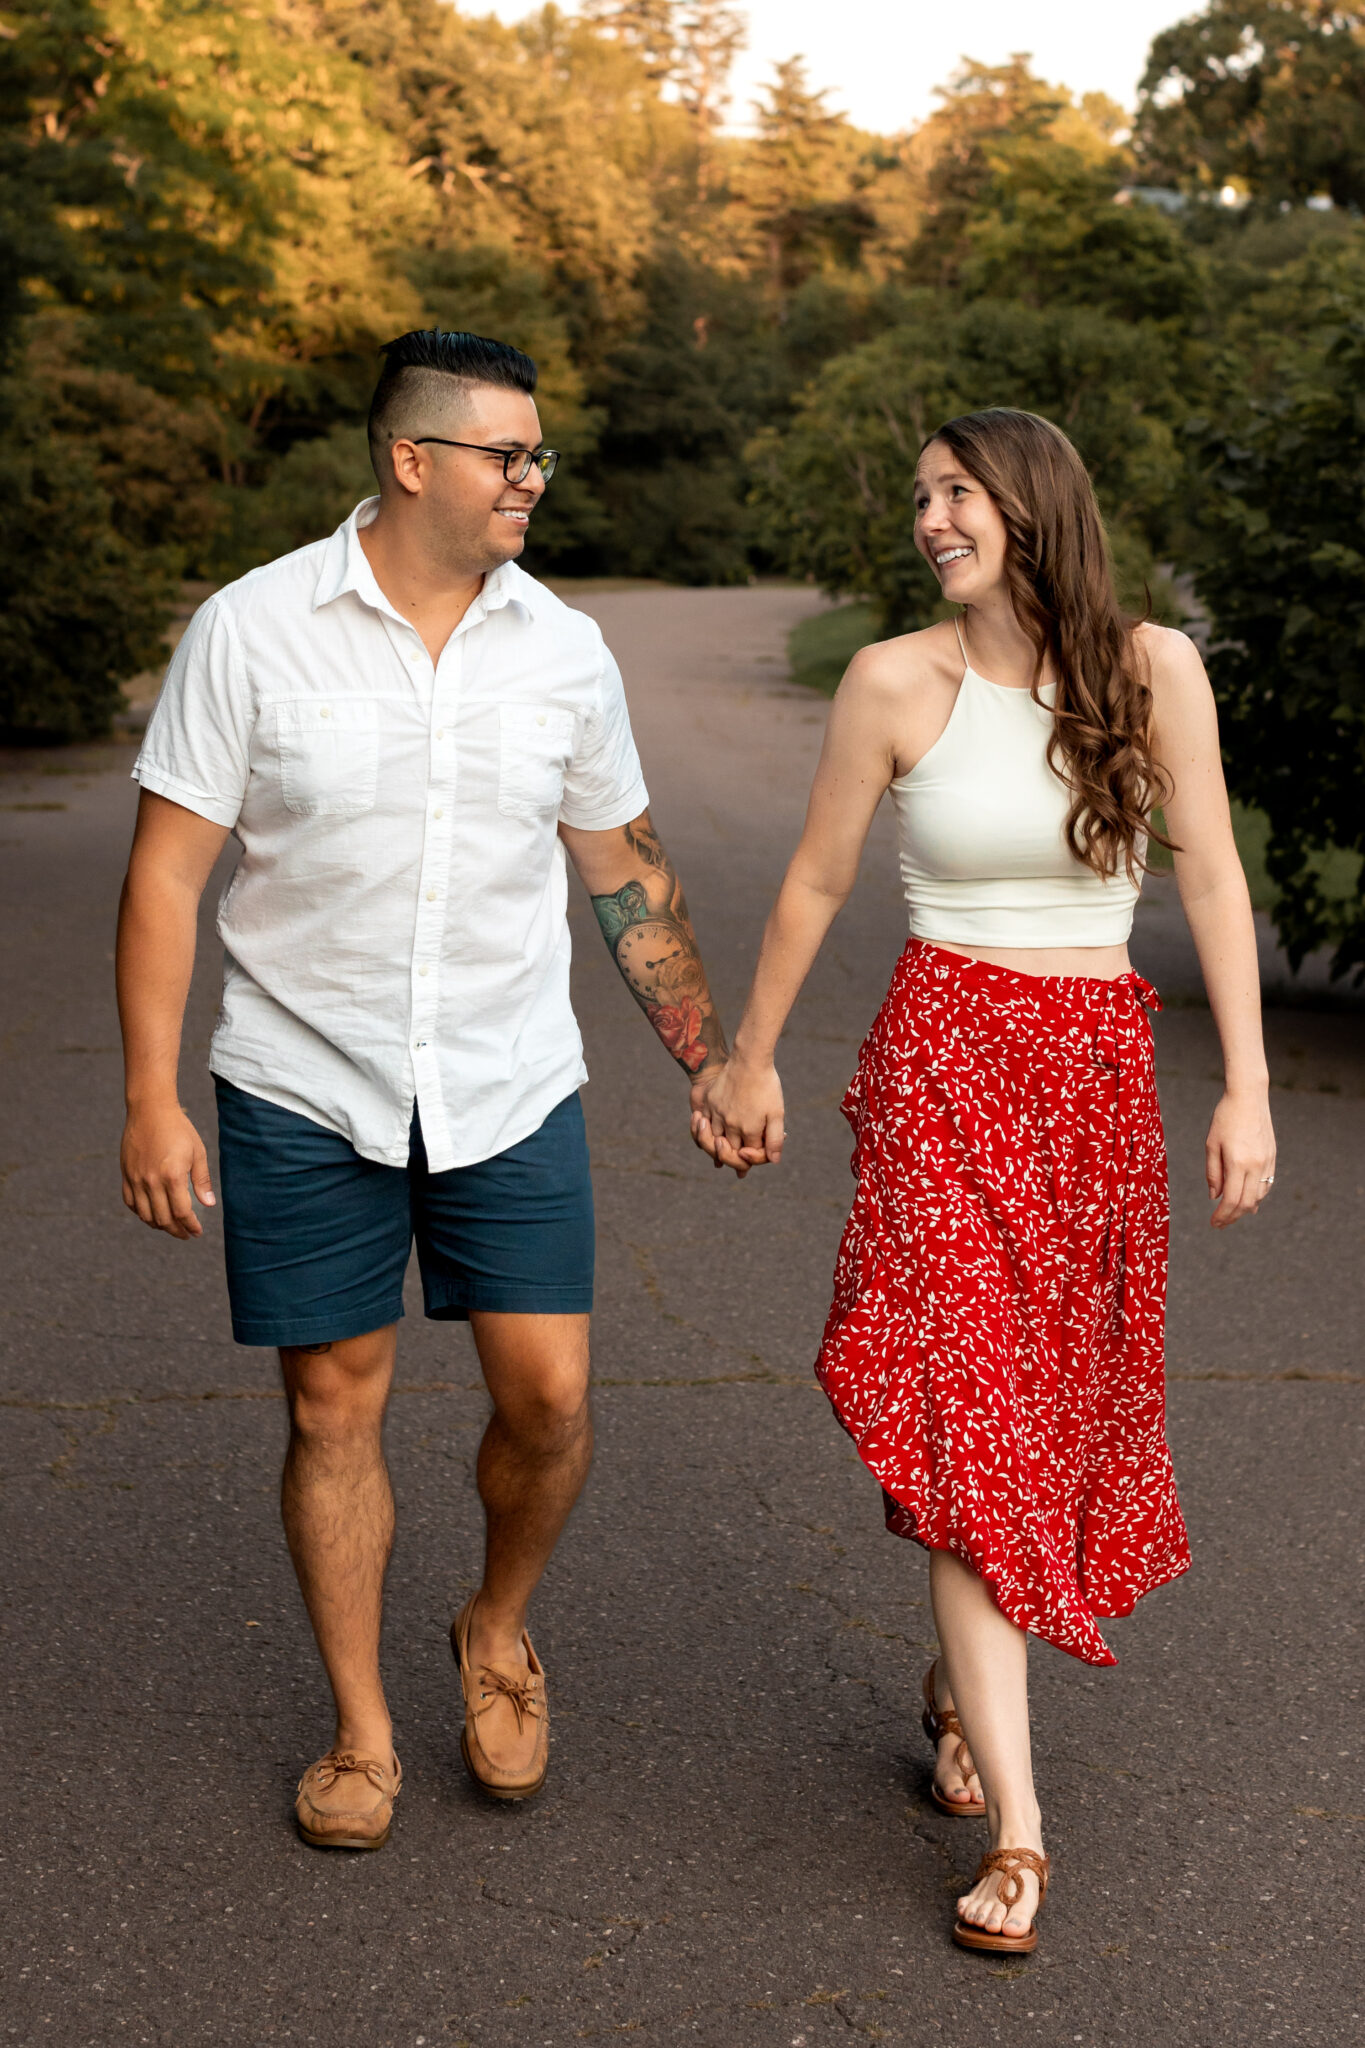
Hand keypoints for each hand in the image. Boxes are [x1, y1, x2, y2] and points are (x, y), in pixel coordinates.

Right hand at [121, 1101, 215, 1238]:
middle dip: (176, 1230)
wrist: (150, 1110)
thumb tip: (208, 1205)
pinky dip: (141, 1213)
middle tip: (186, 1234)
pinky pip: (131, 1202)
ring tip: (170, 1226)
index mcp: (172, 1176)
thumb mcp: (197, 1152)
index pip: (182, 1213)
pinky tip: (152, 1214)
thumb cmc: (179, 1129)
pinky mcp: (126, 1174)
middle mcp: (151, 1181)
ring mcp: (136, 1179)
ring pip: (145, 1215)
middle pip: (163, 1219)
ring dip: (159, 1225)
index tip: (197, 1232)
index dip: (191, 1226)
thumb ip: (202, 1180)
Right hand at [692, 1054, 784, 1172]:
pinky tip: (713, 1133)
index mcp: (750, 1130)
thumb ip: (775, 1138)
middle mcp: (732, 1125)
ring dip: (720, 1146)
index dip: (754, 1156)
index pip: (749, 1154)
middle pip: (731, 1150)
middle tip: (740, 1165)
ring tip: (724, 1149)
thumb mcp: (777, 1112)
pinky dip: (708, 1132)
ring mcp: (718, 1114)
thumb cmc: (767, 1085)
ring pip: (715, 1139)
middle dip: (736, 1156)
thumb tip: (774, 1161)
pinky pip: (705, 1124)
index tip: (755, 1155)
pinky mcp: (710, 1103)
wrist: (749, 1060)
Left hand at [1205, 1088, 1275, 1227]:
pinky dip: (1257, 1196)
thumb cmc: (1224, 1118)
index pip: (1232, 1200)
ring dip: (1246, 1209)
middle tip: (1220, 1224)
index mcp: (1237, 1163)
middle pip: (1247, 1203)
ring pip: (1259, 1196)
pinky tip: (1249, 1201)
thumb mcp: (1211, 1145)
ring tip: (1231, 1214)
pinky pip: (1266, 1184)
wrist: (1249, 1097)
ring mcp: (1267, 1162)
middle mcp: (1256, 1166)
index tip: (1213, 1223)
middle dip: (1233, 1217)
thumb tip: (1215, 1197)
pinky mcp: (1272, 1157)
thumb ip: (1213, 1173)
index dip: (1222, 1216)